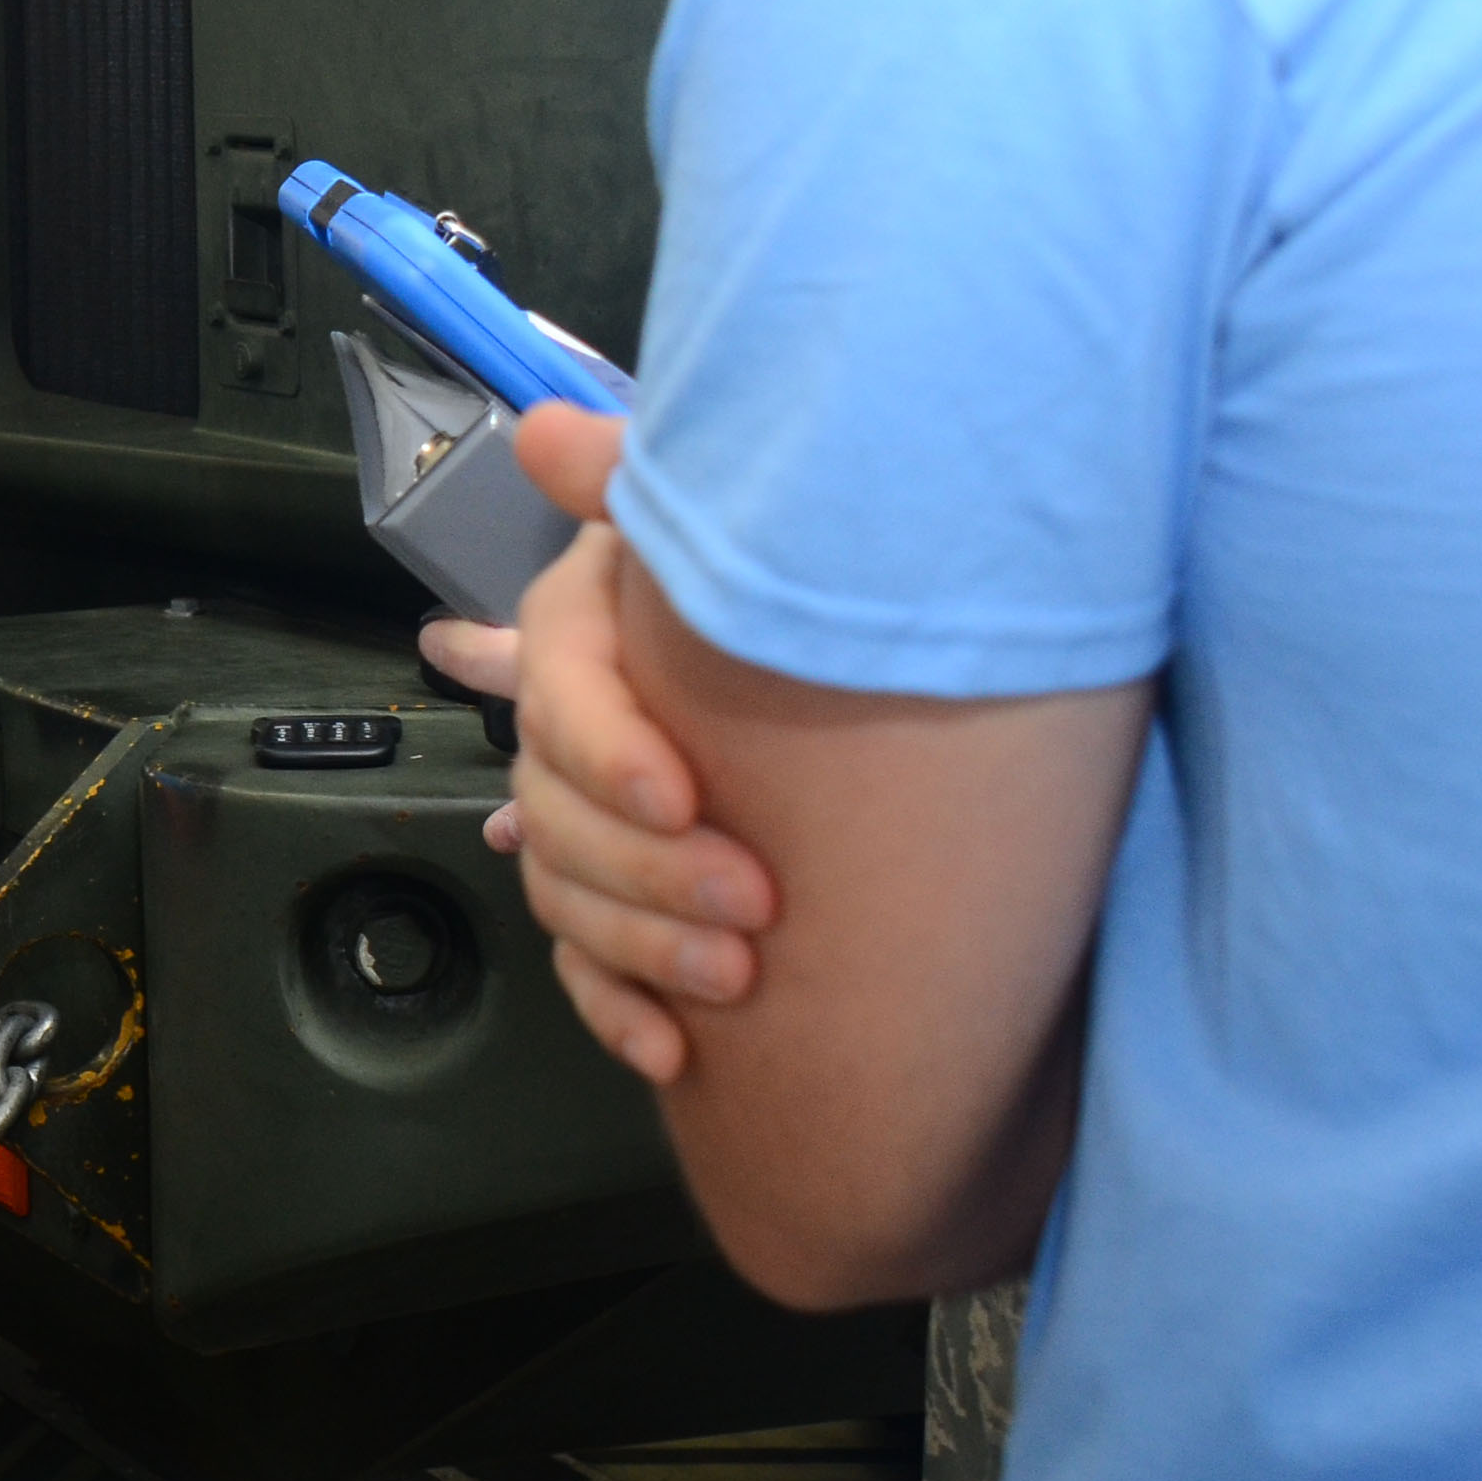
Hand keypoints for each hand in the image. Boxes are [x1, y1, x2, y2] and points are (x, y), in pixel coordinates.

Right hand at [483, 407, 779, 1084]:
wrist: (933, 707)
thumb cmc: (834, 599)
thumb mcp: (749, 538)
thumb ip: (655, 484)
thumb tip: (548, 430)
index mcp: (600, 631)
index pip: (557, 688)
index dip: (607, 747)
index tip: (684, 794)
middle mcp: (582, 726)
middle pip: (554, 808)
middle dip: (646, 869)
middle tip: (753, 905)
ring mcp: (599, 821)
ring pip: (563, 891)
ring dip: (640, 944)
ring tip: (738, 977)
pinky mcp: (627, 899)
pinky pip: (584, 966)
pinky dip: (619, 1009)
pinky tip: (673, 1050)